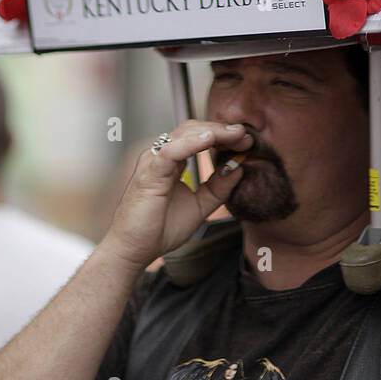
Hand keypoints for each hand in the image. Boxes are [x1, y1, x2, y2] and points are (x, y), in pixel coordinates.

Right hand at [104, 121, 252, 273]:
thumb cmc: (159, 229)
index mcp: (172, 160)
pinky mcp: (149, 173)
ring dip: (213, 131)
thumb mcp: (199, 206)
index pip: (199, 135)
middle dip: (222, 129)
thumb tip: (238, 168)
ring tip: (234, 134)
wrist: (134, 251)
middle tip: (245, 134)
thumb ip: (218, 188)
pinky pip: (171, 151)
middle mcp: (161, 155)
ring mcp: (154, 161)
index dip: (223, 134)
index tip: (246, 140)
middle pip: (194, 128)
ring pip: (184, 133)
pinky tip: (209, 139)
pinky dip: (191, 142)